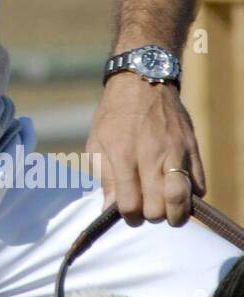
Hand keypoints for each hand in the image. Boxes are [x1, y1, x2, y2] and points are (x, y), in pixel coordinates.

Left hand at [86, 74, 205, 227]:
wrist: (142, 81)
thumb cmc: (114, 115)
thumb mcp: (97, 142)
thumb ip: (104, 178)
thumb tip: (110, 209)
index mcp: (123, 154)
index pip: (130, 204)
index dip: (128, 216)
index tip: (127, 213)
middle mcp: (151, 155)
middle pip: (158, 208)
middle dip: (150, 216)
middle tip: (146, 208)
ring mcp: (175, 152)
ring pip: (182, 199)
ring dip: (173, 213)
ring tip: (165, 209)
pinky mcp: (192, 148)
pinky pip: (199, 184)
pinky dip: (191, 195)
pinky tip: (177, 189)